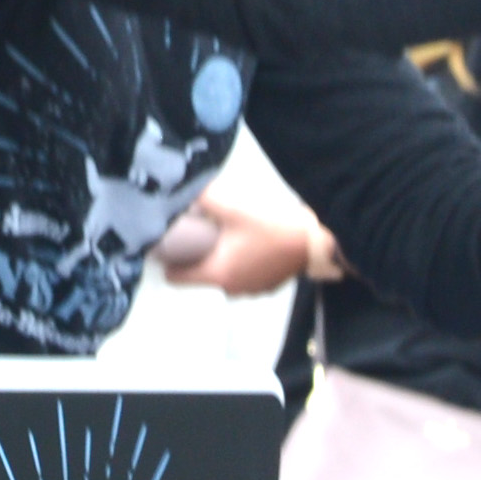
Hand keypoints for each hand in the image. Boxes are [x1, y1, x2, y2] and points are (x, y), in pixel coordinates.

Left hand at [159, 205, 334, 294]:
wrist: (317, 241)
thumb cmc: (273, 226)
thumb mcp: (233, 207)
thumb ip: (202, 199)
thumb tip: (178, 189)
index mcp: (218, 274)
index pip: (176, 278)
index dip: (166, 261)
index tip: (163, 244)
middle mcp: (231, 289)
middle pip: (199, 274)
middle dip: (193, 255)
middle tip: (191, 230)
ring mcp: (251, 290)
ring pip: (222, 274)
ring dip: (217, 258)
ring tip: (217, 234)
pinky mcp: (268, 285)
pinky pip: (242, 274)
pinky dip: (238, 261)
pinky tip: (243, 242)